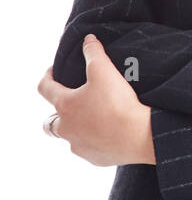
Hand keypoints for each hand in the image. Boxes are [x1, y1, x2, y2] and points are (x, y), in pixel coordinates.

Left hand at [38, 35, 155, 166]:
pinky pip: (87, 149)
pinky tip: (107, 133)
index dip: (47, 77)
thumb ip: (93, 53)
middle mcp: (66, 129)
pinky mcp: (94, 158)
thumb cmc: (118, 103)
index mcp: (65, 105)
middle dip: (56, 112)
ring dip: (75, 128)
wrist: (140, 136)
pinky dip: (93, 141)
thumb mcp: (105, 70)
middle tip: (71, 103)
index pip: (44, 88)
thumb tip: (88, 40)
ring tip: (92, 119)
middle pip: (49, 122)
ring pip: (69, 137)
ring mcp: (79, 146)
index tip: (54, 71)